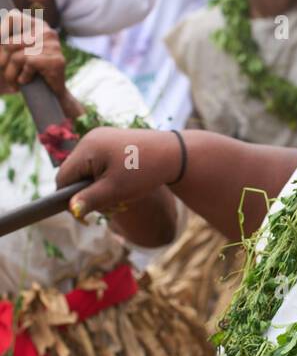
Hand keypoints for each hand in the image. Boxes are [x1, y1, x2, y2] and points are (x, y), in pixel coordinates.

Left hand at [0, 12, 66, 99]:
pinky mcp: (57, 60)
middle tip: (6, 72)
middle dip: (2, 61)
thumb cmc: (24, 72)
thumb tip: (0, 40)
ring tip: (14, 81)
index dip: (1, 33)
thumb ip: (3, 41)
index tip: (1, 51)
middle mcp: (47, 31)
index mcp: (37, 25)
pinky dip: (23, 76)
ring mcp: (54, 46)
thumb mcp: (11, 53)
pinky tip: (26, 80)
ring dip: (11, 74)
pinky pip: (29, 64)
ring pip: (17, 57)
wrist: (48, 96)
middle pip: (9, 42)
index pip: (13, 17)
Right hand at [55, 126, 182, 219]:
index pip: (63, 177)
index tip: (85, 217)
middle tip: (113, 207)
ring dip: (99, 189)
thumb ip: (90, 200)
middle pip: (75, 175)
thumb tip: (71, 210)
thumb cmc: (144, 172)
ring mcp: (101, 138)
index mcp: (87, 148)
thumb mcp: (116, 191)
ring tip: (121, 197)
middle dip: (89, 195)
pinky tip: (123, 185)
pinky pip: (98, 164)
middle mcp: (90, 139)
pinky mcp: (111, 142)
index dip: (69, 199)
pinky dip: (106, 179)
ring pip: (88, 172)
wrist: (174, 154)